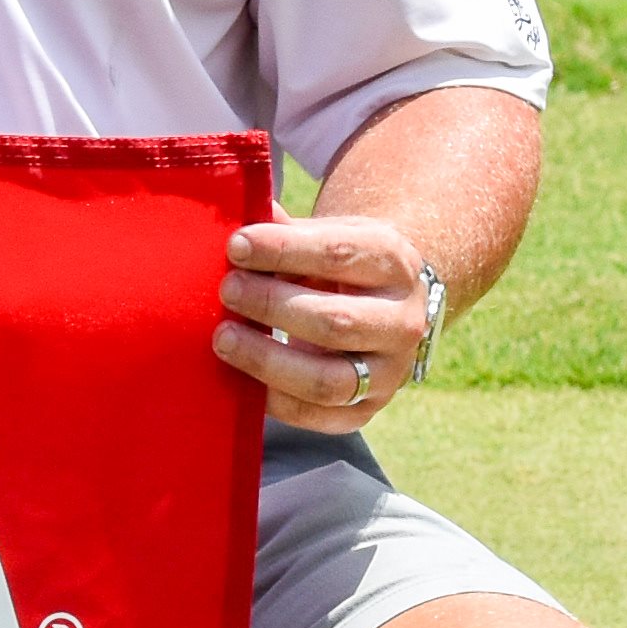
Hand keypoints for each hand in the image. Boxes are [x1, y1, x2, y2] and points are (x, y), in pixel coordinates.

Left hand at [216, 216, 440, 428]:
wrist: (385, 304)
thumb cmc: (341, 264)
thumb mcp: (325, 235)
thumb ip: (285, 229)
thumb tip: (239, 212)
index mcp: (394, 263)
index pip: (338, 255)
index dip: (282, 251)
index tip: (236, 246)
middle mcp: (403, 321)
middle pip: (334, 322)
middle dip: (270, 305)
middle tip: (226, 290)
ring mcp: (389, 372)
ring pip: (326, 380)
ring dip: (266, 360)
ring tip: (223, 338)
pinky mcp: (367, 410)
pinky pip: (315, 415)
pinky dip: (272, 399)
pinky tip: (240, 375)